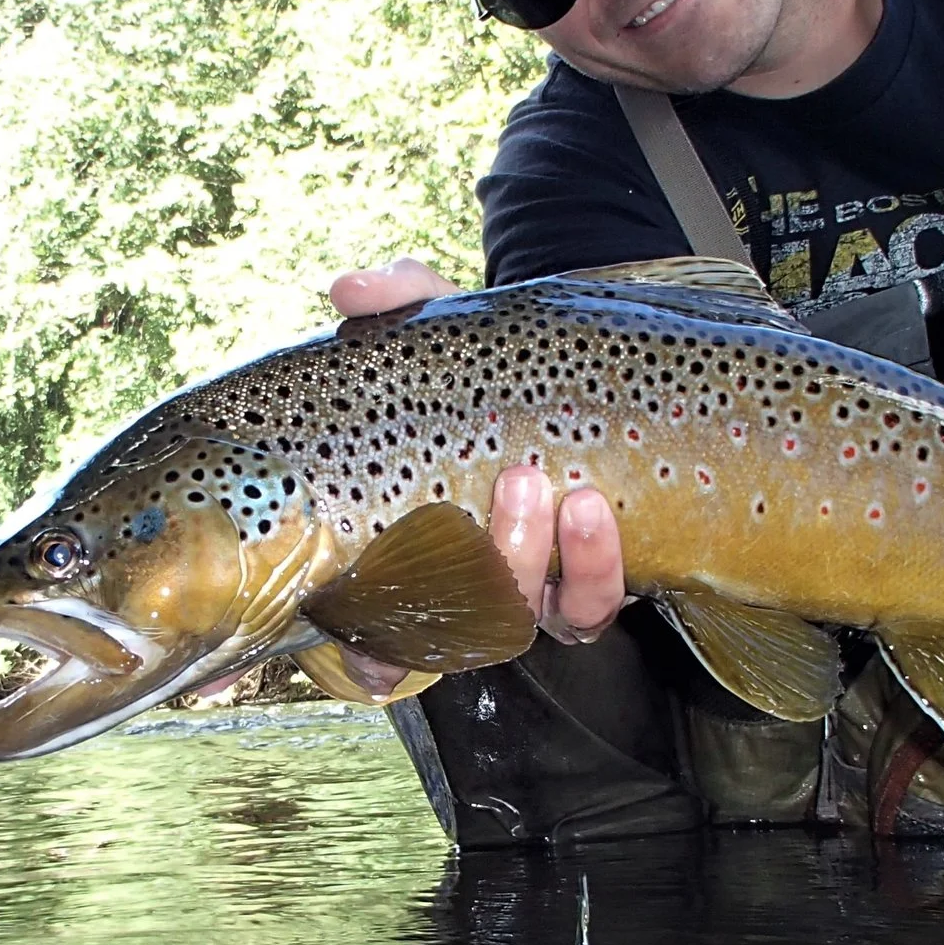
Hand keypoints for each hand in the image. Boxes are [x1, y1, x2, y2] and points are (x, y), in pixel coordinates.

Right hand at [326, 260, 629, 694]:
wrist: (580, 375)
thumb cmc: (489, 371)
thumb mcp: (446, 332)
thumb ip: (399, 302)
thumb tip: (347, 288)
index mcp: (413, 544)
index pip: (375, 630)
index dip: (365, 654)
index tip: (366, 656)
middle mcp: (466, 582)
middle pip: (457, 618)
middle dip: (484, 558)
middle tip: (511, 482)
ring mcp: (530, 589)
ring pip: (527, 616)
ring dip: (538, 562)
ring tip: (565, 494)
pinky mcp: (592, 584)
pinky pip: (592, 606)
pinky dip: (595, 566)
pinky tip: (594, 510)